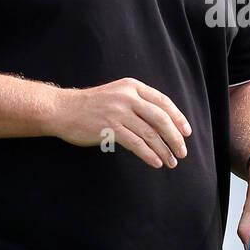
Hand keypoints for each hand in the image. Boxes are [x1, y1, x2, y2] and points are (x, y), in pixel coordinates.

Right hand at [51, 77, 191, 168]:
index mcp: (132, 87)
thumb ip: (138, 103)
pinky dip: (149, 154)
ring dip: (164, 150)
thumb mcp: (117, 95)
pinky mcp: (110, 128)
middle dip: (175, 137)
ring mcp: (118, 112)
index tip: (186, 132)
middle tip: (182, 151)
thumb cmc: (91, 106)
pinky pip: (136, 143)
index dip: (178, 118)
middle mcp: (128, 97)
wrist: (63, 109)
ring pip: (150, 133)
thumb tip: (163, 123)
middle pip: (161, 118)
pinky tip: (156, 162)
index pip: (163, 101)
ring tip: (171, 162)